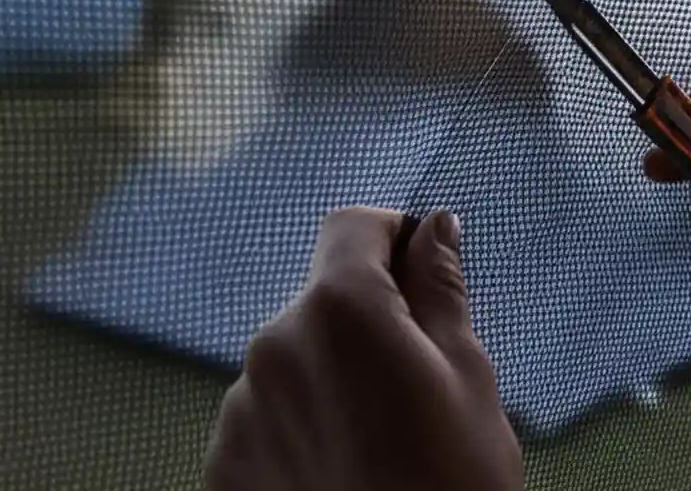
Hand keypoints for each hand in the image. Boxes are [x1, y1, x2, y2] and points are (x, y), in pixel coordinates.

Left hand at [204, 207, 522, 490]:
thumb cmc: (455, 482)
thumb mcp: (468, 376)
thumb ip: (440, 289)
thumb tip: (433, 225)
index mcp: (340, 310)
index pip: (350, 227)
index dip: (391, 239)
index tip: (422, 276)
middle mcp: (272, 346)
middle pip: (322, 300)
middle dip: (366, 322)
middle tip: (415, 385)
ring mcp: (239, 410)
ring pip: (292, 362)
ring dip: (329, 378)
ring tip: (377, 442)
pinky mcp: (222, 466)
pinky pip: (264, 418)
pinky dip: (299, 429)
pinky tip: (340, 472)